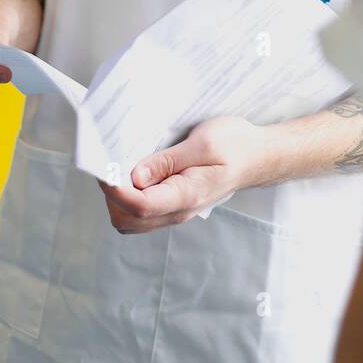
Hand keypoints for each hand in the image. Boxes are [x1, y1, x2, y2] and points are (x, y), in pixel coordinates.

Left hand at [99, 115, 271, 233]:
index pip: (139, 206)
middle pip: (127, 219)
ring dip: (117, 196)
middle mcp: (178, 210)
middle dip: (111, 194)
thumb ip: (168, 161)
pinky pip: (141, 211)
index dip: (114, 188)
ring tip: (120, 165)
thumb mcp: (203, 142)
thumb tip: (135, 177)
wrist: (258, 156)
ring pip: (130, 219)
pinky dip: (127, 196)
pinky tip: (132, 171)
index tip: (104, 165)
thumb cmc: (235, 144)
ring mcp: (175, 211)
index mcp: (187, 195)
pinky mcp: (173, 205)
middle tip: (110, 162)